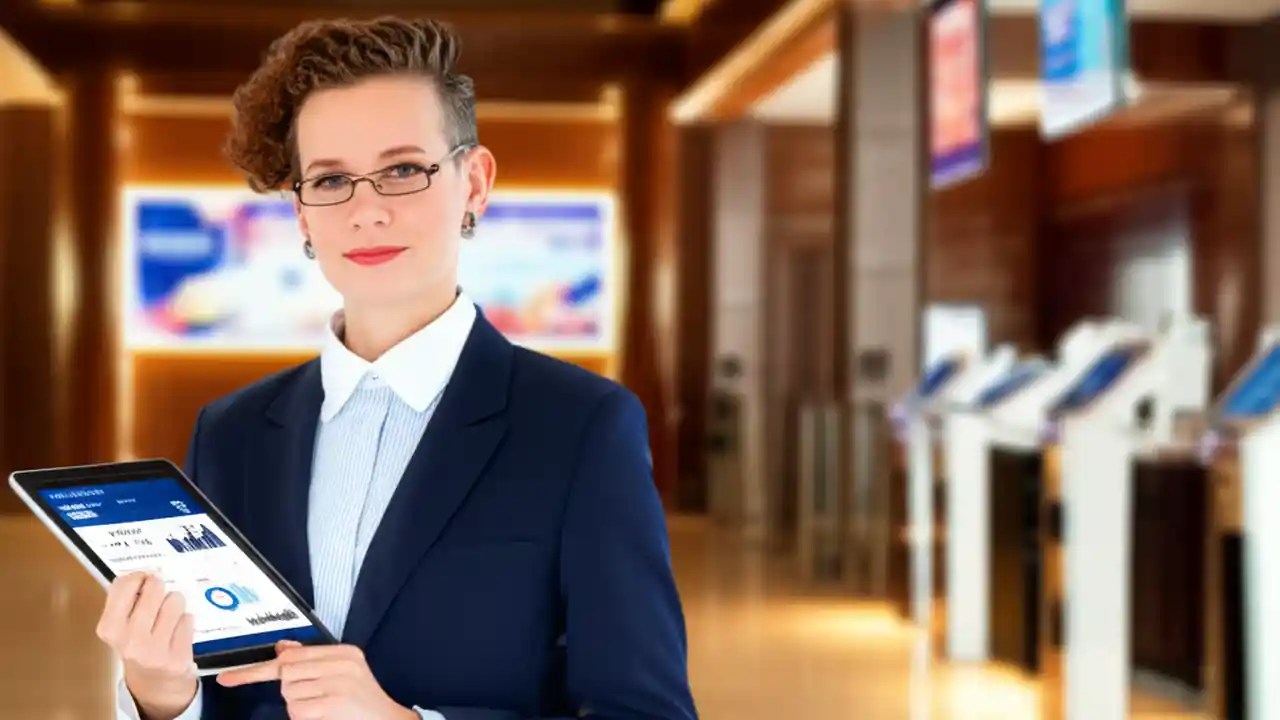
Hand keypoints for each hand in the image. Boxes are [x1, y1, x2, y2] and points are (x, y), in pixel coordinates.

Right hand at [96, 572, 197, 719]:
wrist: (155, 685)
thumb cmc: (138, 646)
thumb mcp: (121, 626)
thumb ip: (124, 600)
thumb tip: (141, 573)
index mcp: (110, 629)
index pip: (124, 585)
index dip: (138, 576)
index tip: (143, 578)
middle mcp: (130, 641)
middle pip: (155, 588)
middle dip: (159, 587)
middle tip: (159, 593)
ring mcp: (155, 652)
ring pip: (175, 601)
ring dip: (175, 604)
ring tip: (169, 616)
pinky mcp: (178, 658)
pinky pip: (188, 619)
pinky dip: (186, 621)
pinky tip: (177, 632)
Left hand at [217, 641, 415, 719]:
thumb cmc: (363, 702)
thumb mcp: (342, 674)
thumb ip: (312, 660)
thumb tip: (282, 648)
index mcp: (344, 652)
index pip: (291, 655)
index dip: (256, 670)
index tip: (228, 678)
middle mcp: (341, 663)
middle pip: (287, 673)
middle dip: (292, 690)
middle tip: (315, 698)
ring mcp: (338, 682)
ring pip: (290, 693)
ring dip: (299, 706)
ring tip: (324, 708)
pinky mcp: (334, 702)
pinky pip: (297, 709)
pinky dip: (304, 717)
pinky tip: (324, 716)